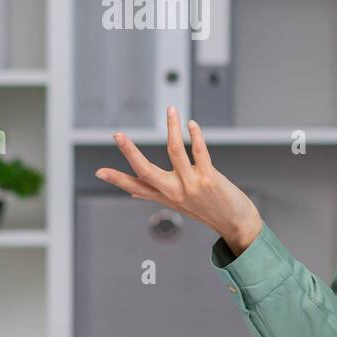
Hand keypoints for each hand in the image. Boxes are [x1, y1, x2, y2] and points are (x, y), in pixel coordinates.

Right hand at [94, 106, 263, 254]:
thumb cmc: (211, 212)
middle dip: (130, 152)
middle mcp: (175, 192)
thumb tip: (133, 192)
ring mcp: (192, 185)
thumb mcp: (180, 205)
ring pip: (175, 152)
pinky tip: (191, 124)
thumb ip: (156, 195)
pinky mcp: (209, 178)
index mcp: (166, 196)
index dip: (117, 179)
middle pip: (146, 171)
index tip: (99, 172)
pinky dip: (195, 135)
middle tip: (117, 135)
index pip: (136, 187)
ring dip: (172, 128)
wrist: (238, 225)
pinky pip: (200, 152)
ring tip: (170, 111)